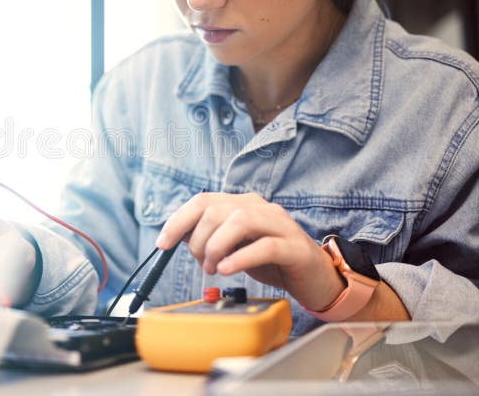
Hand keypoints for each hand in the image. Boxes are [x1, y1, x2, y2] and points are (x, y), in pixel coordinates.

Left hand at [156, 192, 345, 311]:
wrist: (316, 278)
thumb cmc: (272, 262)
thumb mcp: (236, 247)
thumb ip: (212, 238)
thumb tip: (179, 239)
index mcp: (243, 204)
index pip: (202, 201)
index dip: (178, 221)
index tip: (163, 244)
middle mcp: (261, 208)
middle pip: (217, 210)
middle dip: (199, 240)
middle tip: (202, 264)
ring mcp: (281, 225)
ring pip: (241, 220)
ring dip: (217, 246)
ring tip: (214, 267)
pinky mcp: (295, 247)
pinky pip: (265, 246)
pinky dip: (241, 258)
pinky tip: (228, 269)